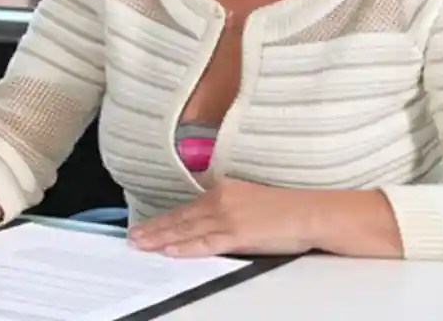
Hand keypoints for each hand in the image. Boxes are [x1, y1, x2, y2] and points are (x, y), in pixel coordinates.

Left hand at [127, 178, 316, 256]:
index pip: (185, 208)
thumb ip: (226, 208)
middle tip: (132, 237)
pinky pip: (205, 243)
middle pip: (180, 218)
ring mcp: (227, 218)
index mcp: (223, 190)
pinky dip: (185, 247)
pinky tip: (169, 251)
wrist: (310, 212)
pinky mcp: (237, 234)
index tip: (145, 225)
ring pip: (186, 230)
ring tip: (141, 245)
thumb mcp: (248, 200)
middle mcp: (220, 201)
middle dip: (154, 228)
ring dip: (161, 238)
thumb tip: (207, 221)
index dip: (163, 219)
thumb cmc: (285, 209)